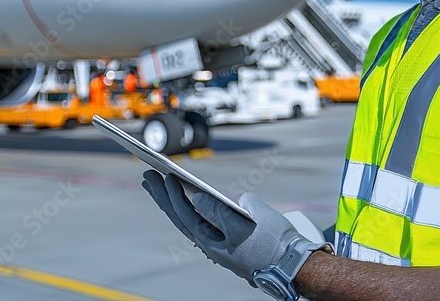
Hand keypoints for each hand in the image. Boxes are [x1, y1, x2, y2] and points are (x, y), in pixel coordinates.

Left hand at [141, 170, 329, 290]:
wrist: (292, 264)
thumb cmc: (274, 243)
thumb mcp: (248, 224)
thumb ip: (220, 211)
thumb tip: (202, 198)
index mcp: (213, 242)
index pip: (186, 215)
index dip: (174, 195)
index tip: (165, 175)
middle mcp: (210, 244)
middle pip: (179, 217)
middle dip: (162, 195)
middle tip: (147, 175)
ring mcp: (216, 243)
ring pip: (185, 220)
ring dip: (169, 201)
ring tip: (155, 184)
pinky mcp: (225, 239)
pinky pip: (197, 222)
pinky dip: (185, 208)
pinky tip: (180, 198)